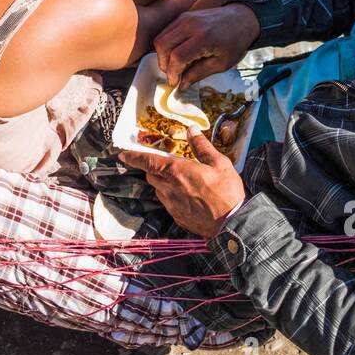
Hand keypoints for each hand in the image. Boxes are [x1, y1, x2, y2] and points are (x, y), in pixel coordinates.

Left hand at [118, 130, 244, 238]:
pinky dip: (170, 196)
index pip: (148, 161)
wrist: (232, 224)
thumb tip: (191, 130)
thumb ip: (202, 146)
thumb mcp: (219, 163)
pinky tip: (185, 195)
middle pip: (151, 175)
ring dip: (161, 182)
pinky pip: (167, 202)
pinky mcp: (177, 217)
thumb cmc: (227, 192)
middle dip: (152, 168)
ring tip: (178, 180)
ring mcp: (172, 204)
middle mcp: (169, 188)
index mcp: (177, 171)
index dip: (133, 157)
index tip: (123, 154)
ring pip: (158, 189)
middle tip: (163, 164)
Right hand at [153, 3, 259, 89]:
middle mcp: (190, 25)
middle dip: (164, 64)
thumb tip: (182, 85)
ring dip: (163, 55)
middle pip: (163, 45)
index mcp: (203, 38)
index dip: (173, 73)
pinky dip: (166, 45)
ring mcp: (185, 18)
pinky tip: (176, 54)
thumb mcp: (222, 63)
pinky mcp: (183, 16)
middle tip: (172, 75)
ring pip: (160, 37)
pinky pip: (166, 31)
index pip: (177, 57)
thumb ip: (199, 73)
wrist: (242, 17)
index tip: (175, 83)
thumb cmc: (235, 42)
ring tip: (174, 66)